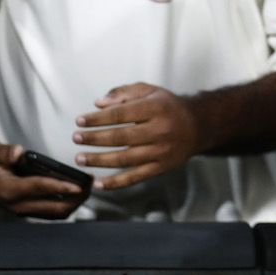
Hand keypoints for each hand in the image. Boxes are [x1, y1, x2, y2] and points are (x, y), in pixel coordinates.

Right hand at [0, 136, 86, 218]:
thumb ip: (4, 152)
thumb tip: (18, 152)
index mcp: (7, 190)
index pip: (39, 189)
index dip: (60, 187)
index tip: (78, 185)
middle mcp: (15, 204)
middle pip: (52, 208)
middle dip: (75, 199)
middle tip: (91, 185)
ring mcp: (20, 208)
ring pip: (53, 213)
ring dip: (73, 204)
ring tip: (88, 189)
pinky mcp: (24, 207)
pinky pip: (49, 211)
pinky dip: (64, 204)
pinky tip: (76, 193)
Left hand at [73, 82, 198, 190]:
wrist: (198, 125)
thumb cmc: (168, 107)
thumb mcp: (149, 91)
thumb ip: (123, 93)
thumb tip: (98, 104)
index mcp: (156, 108)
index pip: (120, 114)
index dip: (97, 119)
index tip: (80, 121)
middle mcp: (160, 130)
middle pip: (120, 137)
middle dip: (94, 138)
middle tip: (76, 138)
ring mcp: (161, 151)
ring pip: (124, 159)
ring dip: (99, 160)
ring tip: (81, 158)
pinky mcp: (161, 167)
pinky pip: (135, 177)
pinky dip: (115, 183)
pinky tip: (98, 183)